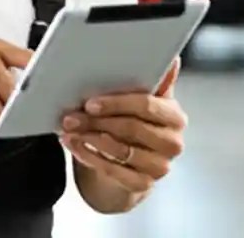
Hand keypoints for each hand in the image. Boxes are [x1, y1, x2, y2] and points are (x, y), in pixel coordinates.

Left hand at [60, 57, 186, 194]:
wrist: (132, 163)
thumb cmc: (134, 123)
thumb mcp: (142, 100)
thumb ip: (154, 81)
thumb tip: (172, 59)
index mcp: (174, 116)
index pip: (147, 106)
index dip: (117, 103)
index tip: (91, 103)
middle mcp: (172, 143)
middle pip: (132, 128)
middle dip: (97, 121)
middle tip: (71, 116)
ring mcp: (160, 166)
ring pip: (120, 150)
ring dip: (89, 139)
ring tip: (69, 130)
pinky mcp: (143, 184)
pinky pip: (113, 171)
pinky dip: (90, 157)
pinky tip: (75, 146)